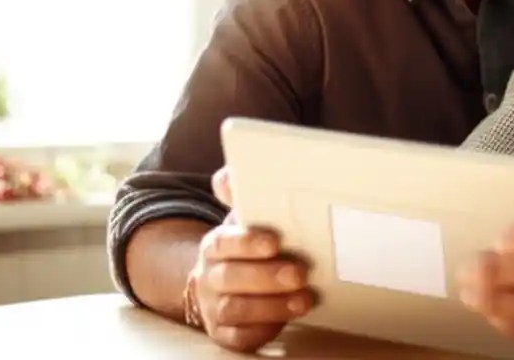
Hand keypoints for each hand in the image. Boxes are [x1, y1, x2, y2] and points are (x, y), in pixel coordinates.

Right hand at [189, 166, 316, 352]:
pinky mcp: (226, 333)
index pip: (223, 242)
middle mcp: (210, 277)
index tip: (274, 242)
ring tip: (303, 298)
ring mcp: (216, 307)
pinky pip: (239, 337)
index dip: (246, 242)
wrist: (223, 283)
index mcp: (215, 244)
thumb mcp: (246, 218)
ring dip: (271, 305)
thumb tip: (229, 175)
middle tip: (299, 272)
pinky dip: (262, 329)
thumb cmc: (247, 245)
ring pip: (236, 309)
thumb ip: (241, 195)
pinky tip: (284, 321)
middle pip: (230, 278)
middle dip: (266, 276)